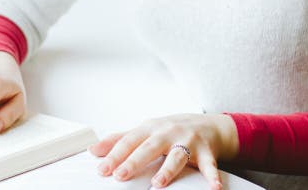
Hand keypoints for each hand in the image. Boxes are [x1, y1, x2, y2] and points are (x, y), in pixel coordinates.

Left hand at [88, 113, 238, 188]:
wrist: (209, 125)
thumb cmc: (172, 129)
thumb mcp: (145, 131)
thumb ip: (120, 140)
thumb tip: (94, 150)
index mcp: (150, 128)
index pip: (130, 141)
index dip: (115, 154)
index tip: (102, 168)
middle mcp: (168, 132)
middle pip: (149, 147)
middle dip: (134, 161)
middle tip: (120, 175)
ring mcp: (188, 141)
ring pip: (177, 156)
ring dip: (168, 169)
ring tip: (157, 183)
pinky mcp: (206, 152)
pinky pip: (209, 165)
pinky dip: (212, 176)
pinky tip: (214, 187)